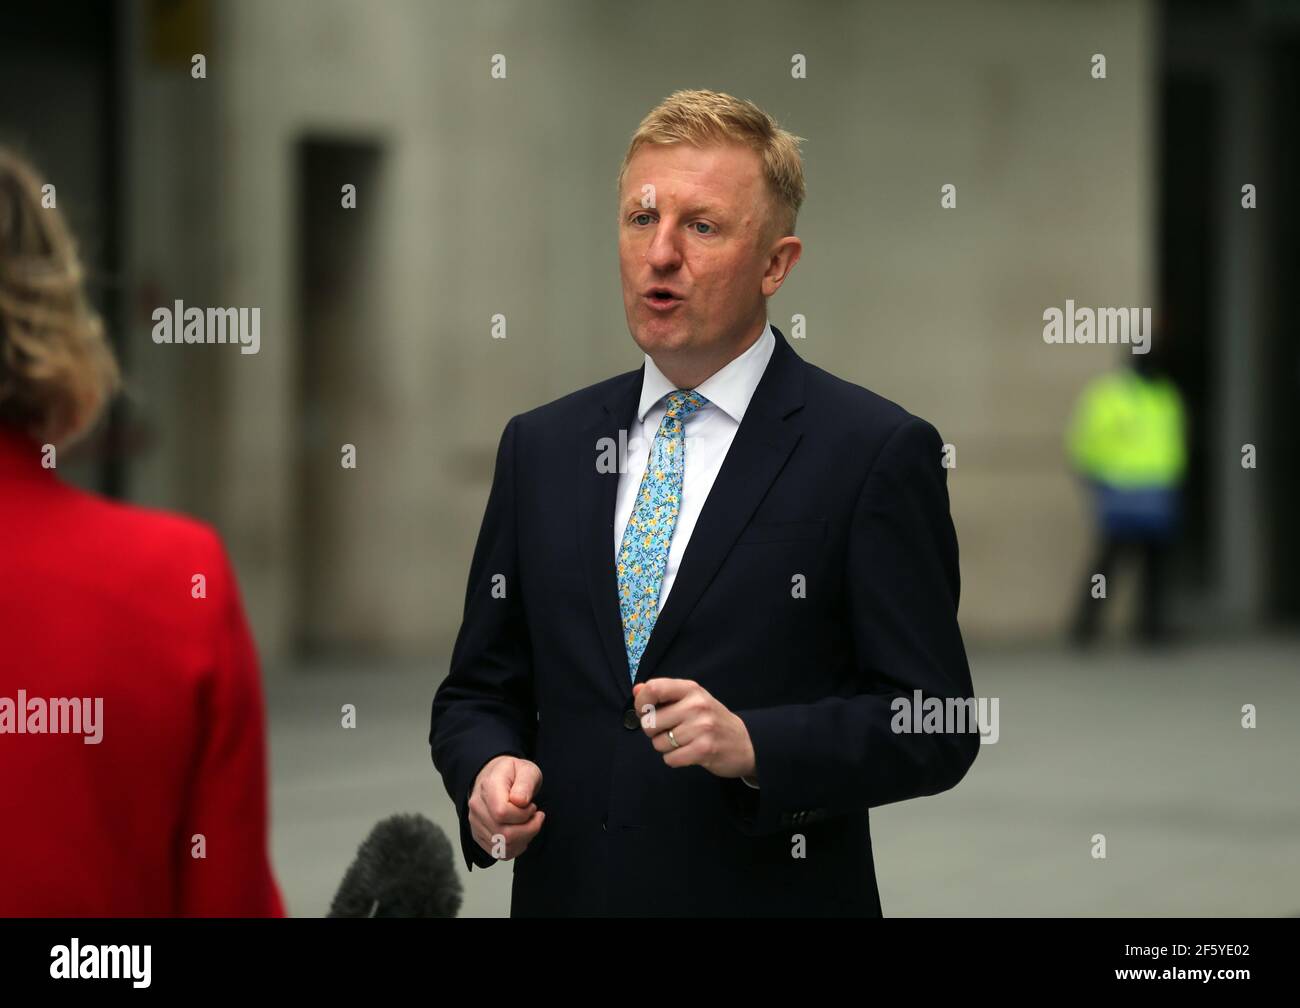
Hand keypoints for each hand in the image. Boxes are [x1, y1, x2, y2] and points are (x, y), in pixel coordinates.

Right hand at [468, 755, 544, 859]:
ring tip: (528, 823)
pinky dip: (515, 848)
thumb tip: (520, 801)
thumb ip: (526, 783)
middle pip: (503, 834)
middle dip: (529, 829)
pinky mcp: (478, 836)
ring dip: (524, 839)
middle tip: (536, 817)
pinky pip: (499, 853)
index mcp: (488, 787)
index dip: (523, 814)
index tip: (532, 806)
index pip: (502, 813)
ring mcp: (475, 823)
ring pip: (502, 846)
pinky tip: (521, 833)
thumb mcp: (526, 769)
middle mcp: (477, 807)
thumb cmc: (512, 774)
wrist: (494, 776)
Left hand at [633, 679, 755, 779]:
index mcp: (691, 689)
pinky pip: (670, 759)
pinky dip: (674, 759)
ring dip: (666, 747)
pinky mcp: (704, 749)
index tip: (644, 712)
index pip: (654, 689)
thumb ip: (663, 694)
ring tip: (683, 742)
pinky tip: (687, 753)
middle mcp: (696, 705)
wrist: (746, 743)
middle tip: (669, 731)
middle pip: (650, 722)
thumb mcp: (691, 699)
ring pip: (658, 743)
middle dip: (653, 732)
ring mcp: (702, 727)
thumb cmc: (711, 720)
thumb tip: (636, 690)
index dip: (641, 703)